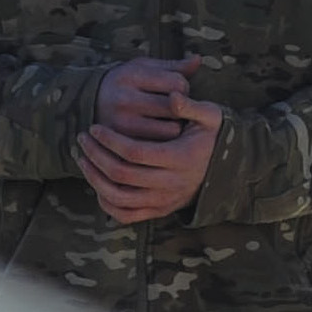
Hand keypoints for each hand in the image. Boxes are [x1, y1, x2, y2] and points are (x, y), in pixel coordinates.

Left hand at [78, 64, 227, 226]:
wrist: (228, 169)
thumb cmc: (213, 136)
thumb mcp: (211, 115)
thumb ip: (190, 105)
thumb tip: (172, 96)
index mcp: (181, 158)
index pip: (135, 152)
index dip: (110, 140)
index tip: (95, 127)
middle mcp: (171, 183)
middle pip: (122, 175)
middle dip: (96, 155)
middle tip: (83, 139)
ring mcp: (165, 201)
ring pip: (119, 197)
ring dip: (95, 178)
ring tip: (83, 158)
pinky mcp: (160, 211)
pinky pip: (126, 215)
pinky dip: (106, 203)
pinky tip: (96, 184)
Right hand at [96, 55, 201, 135]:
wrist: (88, 102)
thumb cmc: (125, 82)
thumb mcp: (144, 67)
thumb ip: (172, 66)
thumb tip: (198, 59)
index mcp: (133, 76)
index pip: (177, 84)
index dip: (183, 88)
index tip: (175, 91)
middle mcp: (126, 99)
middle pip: (175, 108)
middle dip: (181, 109)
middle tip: (175, 110)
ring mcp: (123, 124)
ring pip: (169, 131)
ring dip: (174, 128)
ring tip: (167, 122)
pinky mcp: (122, 143)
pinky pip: (157, 147)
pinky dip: (162, 143)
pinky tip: (158, 136)